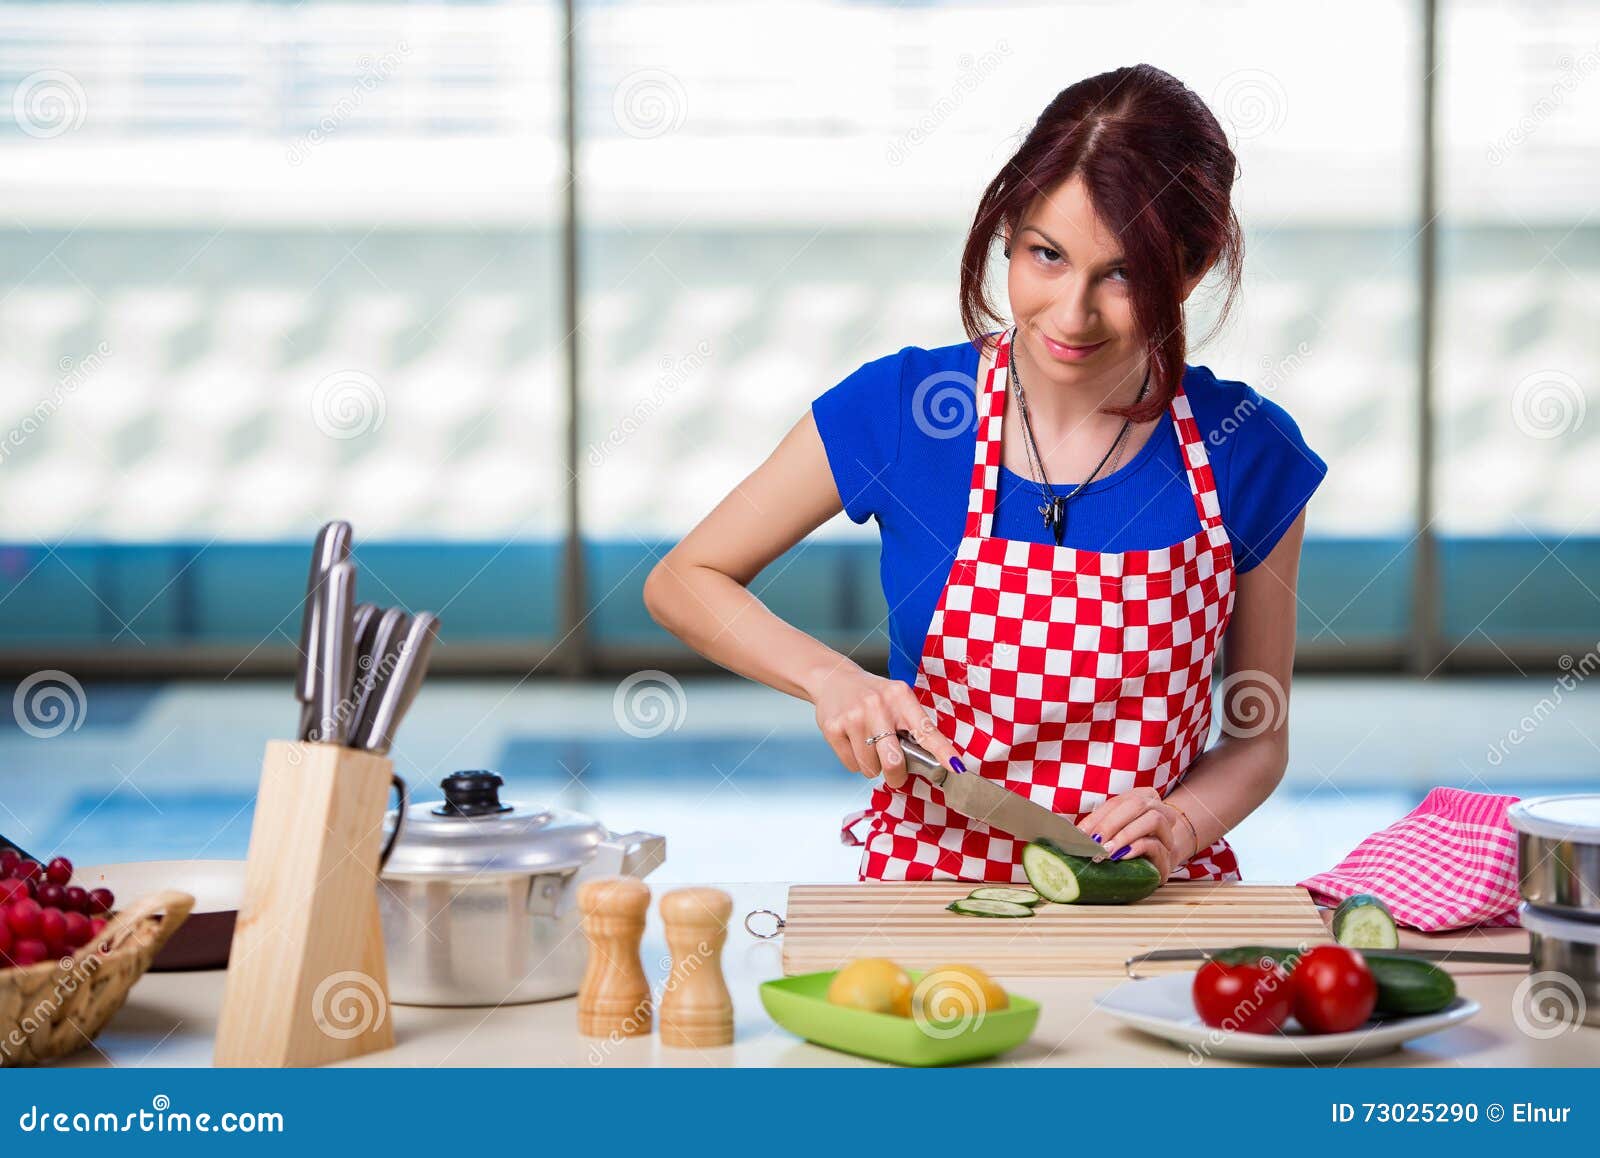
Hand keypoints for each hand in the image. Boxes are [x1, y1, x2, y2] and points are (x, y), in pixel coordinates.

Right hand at [807, 663, 962, 789]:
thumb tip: (928, 762)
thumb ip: (912, 725)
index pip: (925, 730)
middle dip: (896, 776)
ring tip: (868, 745)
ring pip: (871, 767)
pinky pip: (852, 765)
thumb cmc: (872, 695)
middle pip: (893, 760)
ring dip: (872, 765)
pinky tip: (853, 742)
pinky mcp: (833, 728)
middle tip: (896, 776)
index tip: (955, 766)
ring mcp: (854, 717)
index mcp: (900, 697)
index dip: (943, 751)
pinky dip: (856, 762)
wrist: (833, 678)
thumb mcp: (896, 699)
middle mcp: (877, 705)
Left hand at [1075, 788, 1195, 882]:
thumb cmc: (1128, 844)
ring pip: (1153, 820)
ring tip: (1108, 850)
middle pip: (1136, 804)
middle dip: (1110, 824)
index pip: (1117, 802)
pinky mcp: (1169, 855)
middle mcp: (1159, 809)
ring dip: (1126, 835)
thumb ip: (1098, 826)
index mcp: (1142, 797)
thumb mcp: (1113, 830)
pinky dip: (1138, 847)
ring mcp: (1168, 831)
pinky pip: (1158, 845)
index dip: (1097, 816)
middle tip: (1093, 842)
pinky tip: (1123, 856)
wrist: (1156, 864)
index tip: (1079, 833)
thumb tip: (1071, 832)